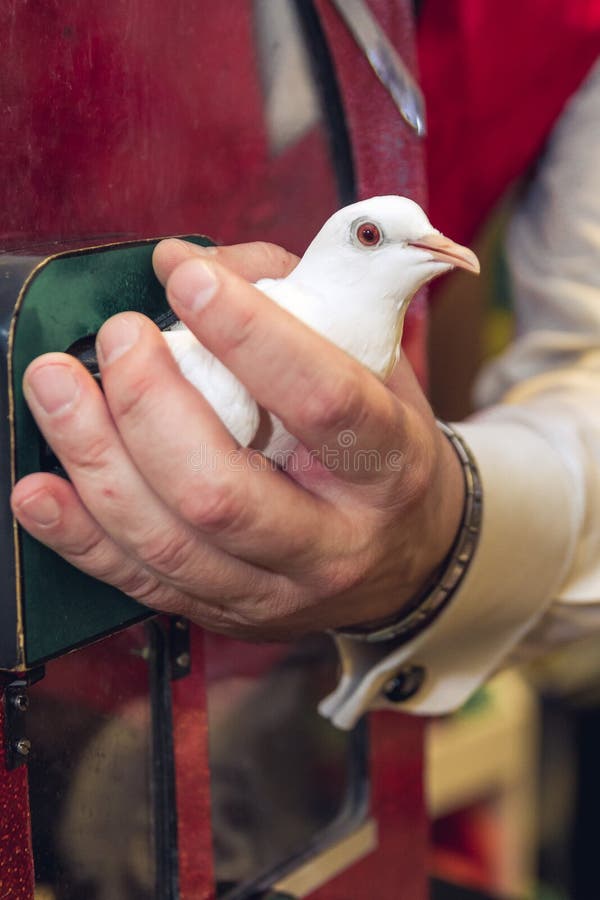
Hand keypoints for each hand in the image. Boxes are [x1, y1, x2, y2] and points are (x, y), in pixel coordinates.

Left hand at [10, 239, 464, 639]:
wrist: (406, 557)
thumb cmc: (387, 452)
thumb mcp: (376, 370)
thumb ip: (297, 304)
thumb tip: (194, 265)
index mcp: (387, 466)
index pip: (323, 401)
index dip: (250, 336)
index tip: (188, 279)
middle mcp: (331, 542)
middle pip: (223, 492)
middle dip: (150, 407)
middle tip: (120, 338)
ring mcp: (273, 590)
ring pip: (168, 541)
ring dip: (96, 459)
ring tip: (54, 386)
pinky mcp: (223, 612)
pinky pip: (140, 581)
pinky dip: (78, 534)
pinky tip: (38, 489)